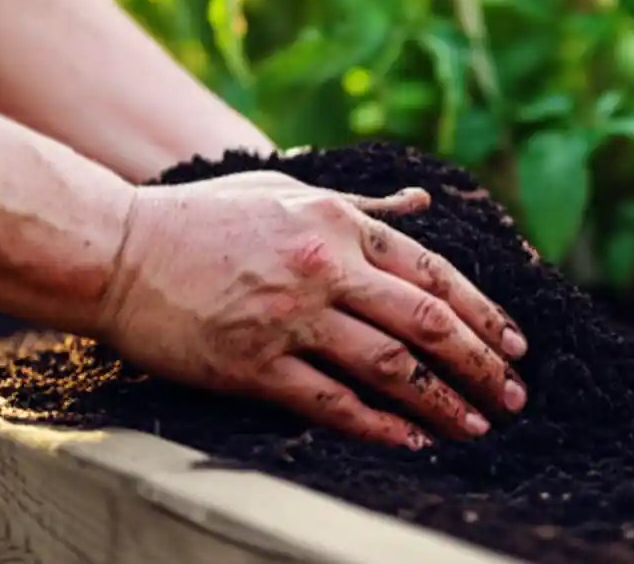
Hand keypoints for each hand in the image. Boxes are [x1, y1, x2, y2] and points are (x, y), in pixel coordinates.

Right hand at [97, 171, 527, 448]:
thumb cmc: (207, 218)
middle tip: (515, 395)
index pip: (433, 273)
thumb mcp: (290, 192)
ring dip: (442, 402)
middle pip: (425, 322)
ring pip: (388, 366)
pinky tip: (412, 440)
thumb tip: (425, 204)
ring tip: (477, 426)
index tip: (517, 344)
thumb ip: (363, 206)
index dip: (484, 313)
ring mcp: (288, 318)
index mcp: (337, 224)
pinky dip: (377, 425)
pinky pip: (330, 401)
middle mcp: (322, 268)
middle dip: (481, 363)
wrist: (117, 251)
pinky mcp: (252, 364)